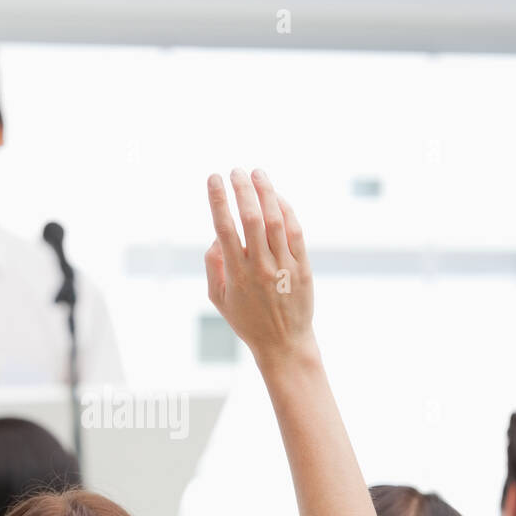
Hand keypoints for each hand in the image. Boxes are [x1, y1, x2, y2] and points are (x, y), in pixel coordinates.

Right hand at [205, 168, 314, 371]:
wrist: (283, 344)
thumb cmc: (247, 320)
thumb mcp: (218, 299)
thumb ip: (212, 265)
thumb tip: (216, 236)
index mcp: (235, 274)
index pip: (224, 228)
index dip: (218, 199)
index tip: (214, 178)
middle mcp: (260, 267)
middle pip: (251, 218)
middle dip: (242, 189)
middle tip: (235, 171)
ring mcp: (283, 266)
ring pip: (275, 220)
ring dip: (266, 192)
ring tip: (257, 174)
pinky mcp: (302, 267)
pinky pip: (296, 232)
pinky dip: (286, 211)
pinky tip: (278, 198)